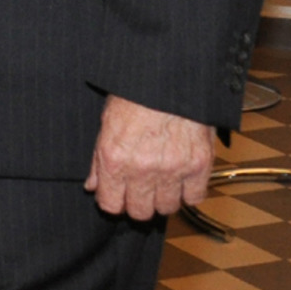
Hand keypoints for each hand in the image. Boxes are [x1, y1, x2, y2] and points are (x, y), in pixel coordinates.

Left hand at [86, 95, 215, 219]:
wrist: (166, 77)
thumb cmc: (133, 94)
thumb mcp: (106, 122)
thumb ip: (98, 159)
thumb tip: (91, 185)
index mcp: (114, 157)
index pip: (111, 205)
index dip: (113, 201)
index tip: (117, 195)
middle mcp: (142, 168)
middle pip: (140, 212)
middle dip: (138, 203)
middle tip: (139, 189)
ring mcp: (172, 169)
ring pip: (167, 208)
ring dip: (163, 198)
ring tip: (160, 182)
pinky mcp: (199, 166)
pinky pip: (194, 198)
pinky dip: (188, 192)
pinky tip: (181, 179)